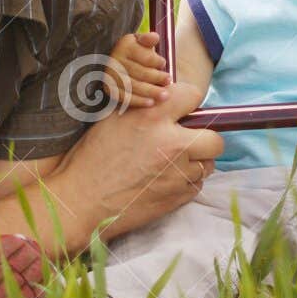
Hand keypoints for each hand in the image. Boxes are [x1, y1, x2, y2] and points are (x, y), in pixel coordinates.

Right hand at [50, 82, 222, 242]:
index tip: (183, 108)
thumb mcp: (111, 119)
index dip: (189, 100)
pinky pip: (196, 185)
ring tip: (172, 163)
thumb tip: (163, 96)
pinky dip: (186, 182)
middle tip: (188, 140)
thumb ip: (142, 106)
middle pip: (215, 138)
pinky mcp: (177, 198)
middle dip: (205, 138)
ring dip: (196, 162)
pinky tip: (165, 180)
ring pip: (207, 165)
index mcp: (152, 118)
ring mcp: (178, 174)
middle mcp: (172, 145)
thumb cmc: (90, 159)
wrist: (82, 202)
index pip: (192, 95)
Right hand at [106, 31, 171, 107]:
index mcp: (124, 46)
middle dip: (157, 77)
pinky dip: (139, 101)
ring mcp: (110, 75)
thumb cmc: (135, 52)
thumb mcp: (140, 42)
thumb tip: (155, 37)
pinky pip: (125, 97)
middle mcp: (115, 60)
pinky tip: (151, 103)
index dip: (156, 60)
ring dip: (151, 92)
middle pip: (140, 72)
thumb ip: (148, 39)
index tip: (164, 63)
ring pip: (134, 86)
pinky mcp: (109, 88)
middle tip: (169, 81)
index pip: (143, 56)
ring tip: (165, 95)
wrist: (117, 63)